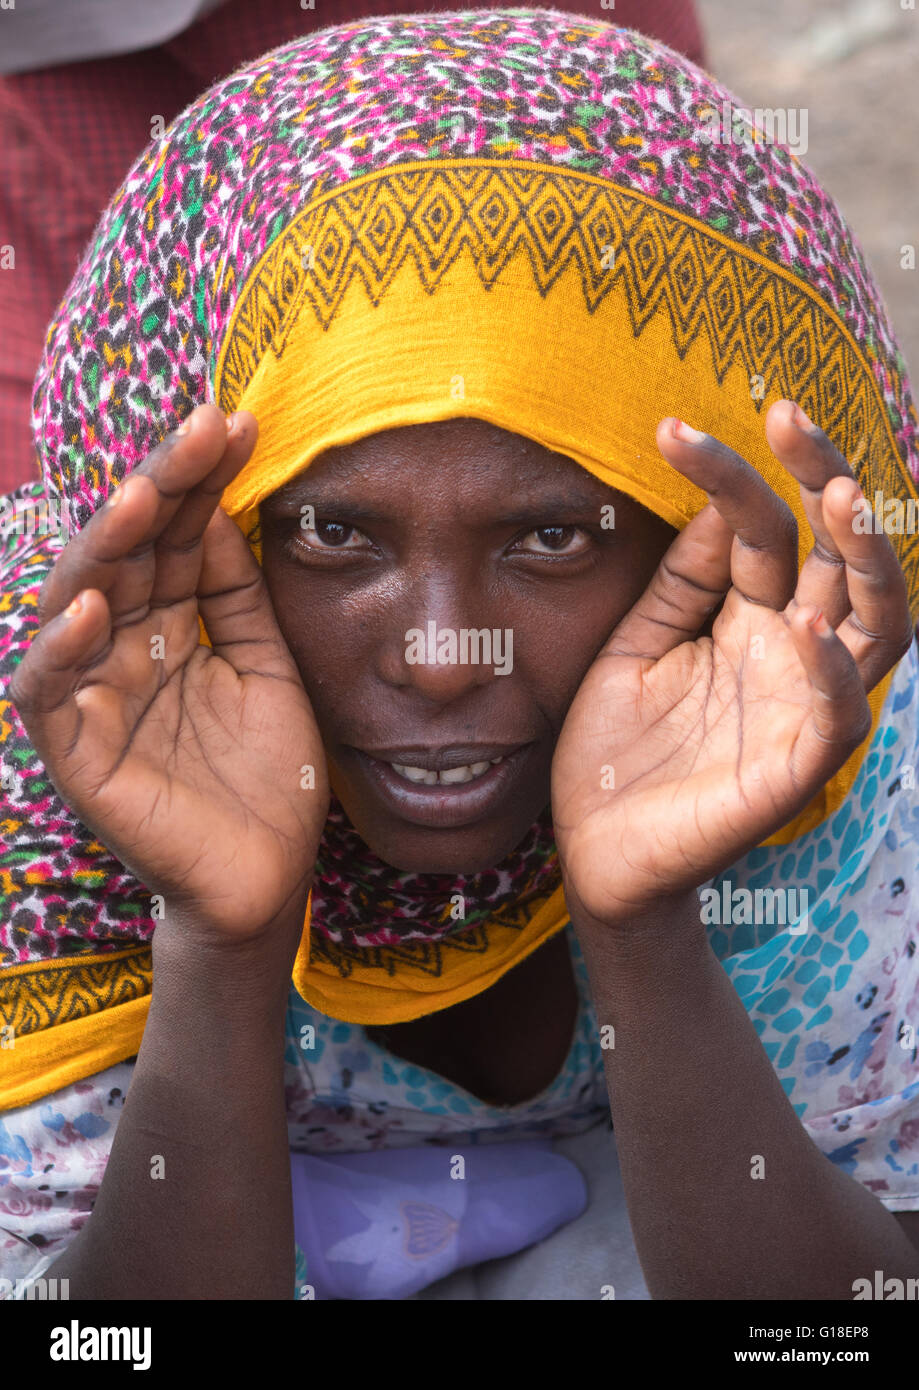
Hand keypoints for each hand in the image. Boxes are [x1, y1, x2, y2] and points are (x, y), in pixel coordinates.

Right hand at [10, 405, 329, 941]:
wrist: (267, 877)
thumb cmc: (268, 775)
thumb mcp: (268, 668)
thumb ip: (241, 598)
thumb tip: (221, 509)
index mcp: (170, 625)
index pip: (179, 537)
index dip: (203, 480)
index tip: (241, 423)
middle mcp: (124, 648)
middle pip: (132, 553)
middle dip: (164, 487)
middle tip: (202, 427)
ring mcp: (95, 696)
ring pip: (79, 604)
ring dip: (109, 548)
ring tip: (145, 493)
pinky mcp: (76, 755)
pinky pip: (52, 696)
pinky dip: (62, 652)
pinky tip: (89, 609)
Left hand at [551, 400, 914, 927]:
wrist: (594, 848)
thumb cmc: (616, 748)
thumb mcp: (637, 644)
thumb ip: (684, 582)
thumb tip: (727, 500)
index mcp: (750, 618)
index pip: (765, 528)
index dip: (732, 472)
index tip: (671, 428)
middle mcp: (791, 652)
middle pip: (840, 554)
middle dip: (829, 479)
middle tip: (790, 414)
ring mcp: (803, 707)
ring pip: (875, 623)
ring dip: (864, 559)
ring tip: (837, 498)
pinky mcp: (797, 769)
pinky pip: (839, 715)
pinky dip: (833, 671)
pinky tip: (807, 626)